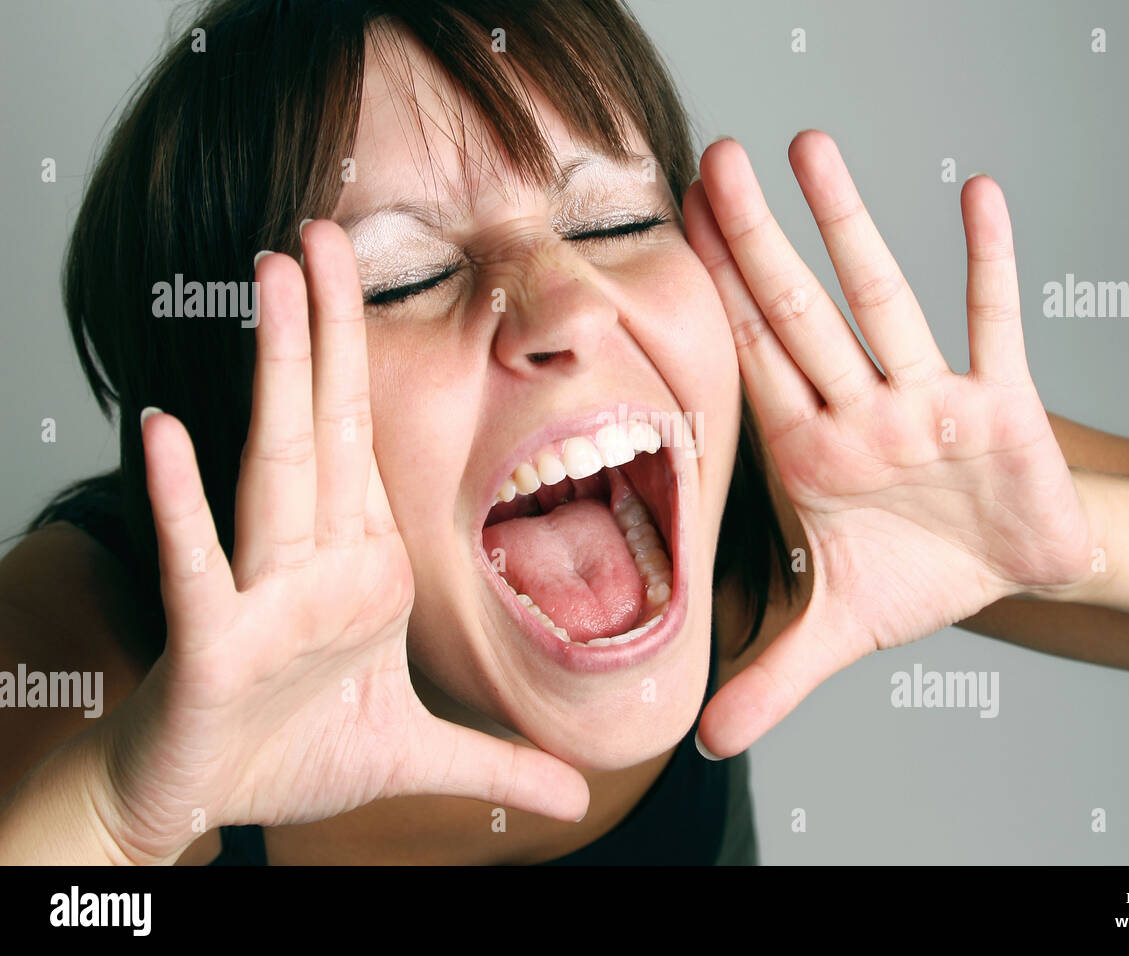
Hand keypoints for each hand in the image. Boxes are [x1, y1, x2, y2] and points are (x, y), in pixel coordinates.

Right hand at [101, 221, 586, 862]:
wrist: (211, 805)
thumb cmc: (295, 756)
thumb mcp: (418, 755)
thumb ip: (496, 765)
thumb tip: (575, 796)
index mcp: (361, 567)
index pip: (369, 447)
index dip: (374, 367)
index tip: (376, 285)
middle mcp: (311, 563)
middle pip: (324, 428)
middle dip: (328, 333)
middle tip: (321, 235)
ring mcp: (260, 596)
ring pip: (272, 468)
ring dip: (272, 378)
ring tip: (271, 286)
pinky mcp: (211, 644)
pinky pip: (200, 565)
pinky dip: (185, 503)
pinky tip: (167, 432)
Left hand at [683, 132, 1095, 756]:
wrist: (1013, 569)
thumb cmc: (920, 577)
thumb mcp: (837, 633)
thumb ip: (771, 679)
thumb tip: (701, 743)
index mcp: (809, 451)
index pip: (746, 363)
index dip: (707, 301)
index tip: (667, 231)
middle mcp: (860, 410)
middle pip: (797, 314)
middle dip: (753, 242)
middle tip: (710, 160)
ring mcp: (929, 399)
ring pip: (881, 303)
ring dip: (848, 227)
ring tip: (811, 148)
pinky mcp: (1004, 405)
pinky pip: (994, 324)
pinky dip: (989, 265)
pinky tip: (976, 196)